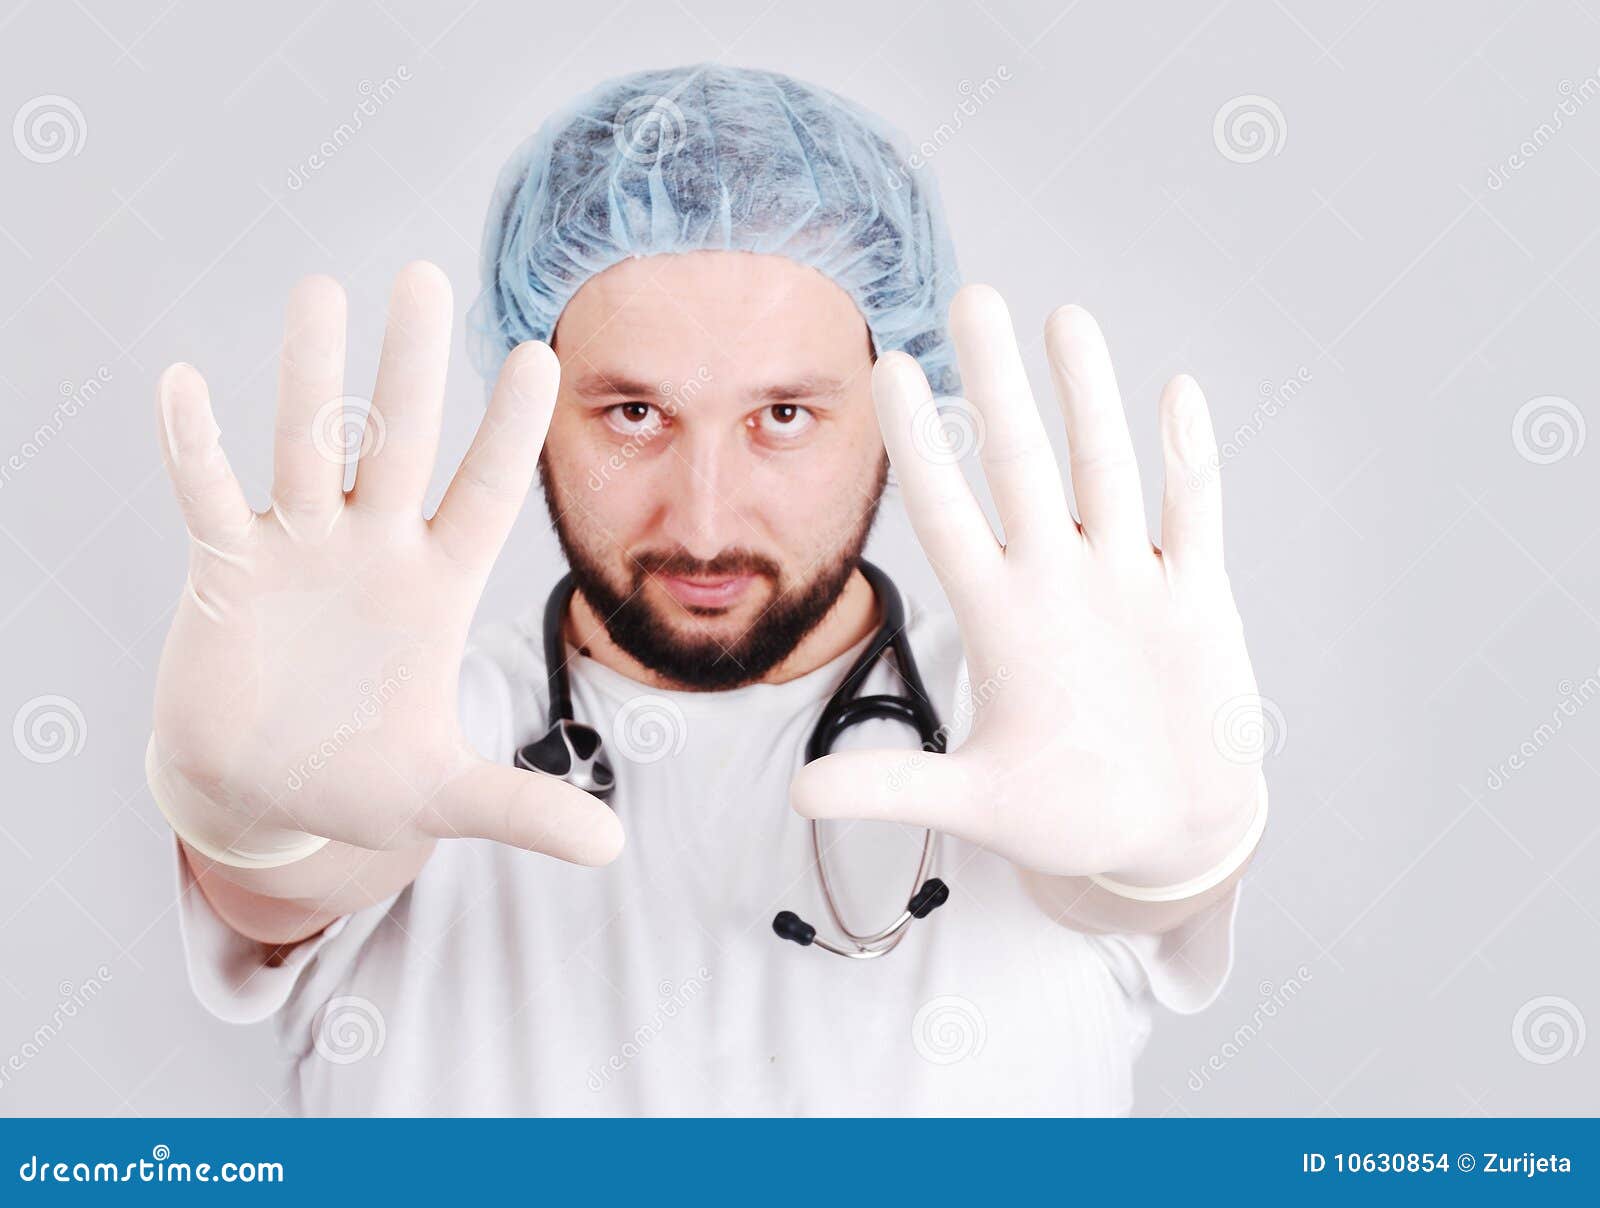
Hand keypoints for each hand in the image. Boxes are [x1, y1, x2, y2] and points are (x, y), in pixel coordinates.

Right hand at [149, 262, 621, 866]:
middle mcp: (372, 551)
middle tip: (425, 275)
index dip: (509, 432)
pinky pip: (207, 497)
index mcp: (435, 589)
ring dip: (309, 377)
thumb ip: (521, 808)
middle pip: (398, 442)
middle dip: (411, 366)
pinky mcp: (227, 571)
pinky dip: (194, 448)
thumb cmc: (358, 783)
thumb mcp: (441, 796)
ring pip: (304, 447)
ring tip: (321, 289)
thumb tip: (614, 850)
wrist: (262, 789)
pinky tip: (184, 384)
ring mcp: (298, 551)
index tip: (539, 355)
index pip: (485, 496)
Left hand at [790, 286, 1262, 886]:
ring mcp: (1126, 582)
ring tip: (1063, 318)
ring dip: (1088, 398)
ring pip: (1104, 469)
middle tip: (971, 296)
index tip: (890, 369)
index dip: (921, 445)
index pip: (946, 513)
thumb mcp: (977, 802)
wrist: (1166, 832)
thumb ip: (894, 785)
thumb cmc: (1068, 815)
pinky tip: (1176, 392)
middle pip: (1022, 464)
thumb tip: (795, 795)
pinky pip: (1194, 514)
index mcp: (998, 619)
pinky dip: (1189, 458)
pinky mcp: (1194, 598)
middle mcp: (1056, 582)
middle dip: (1000, 384)